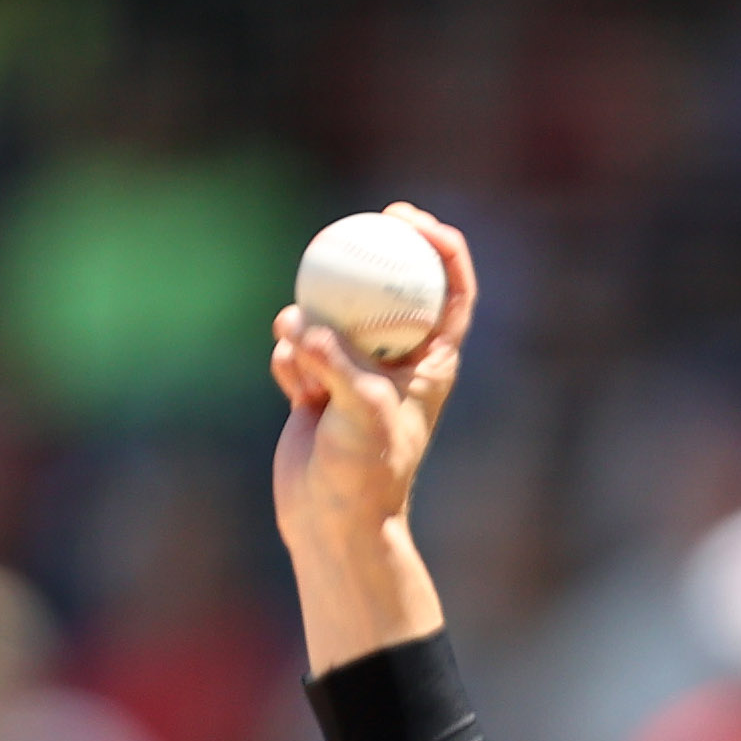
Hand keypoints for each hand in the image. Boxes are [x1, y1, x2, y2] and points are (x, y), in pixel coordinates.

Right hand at [269, 203, 474, 552]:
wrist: (333, 519)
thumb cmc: (365, 472)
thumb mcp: (361, 412)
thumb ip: (336, 364)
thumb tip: (301, 323)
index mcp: (433, 363)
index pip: (451, 292)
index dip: (442, 249)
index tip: (410, 221)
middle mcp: (399, 362)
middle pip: (393, 288)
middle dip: (375, 251)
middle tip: (354, 223)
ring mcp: (356, 371)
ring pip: (331, 316)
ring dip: (309, 324)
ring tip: (301, 354)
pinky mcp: (317, 385)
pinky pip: (295, 350)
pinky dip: (288, 363)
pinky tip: (294, 393)